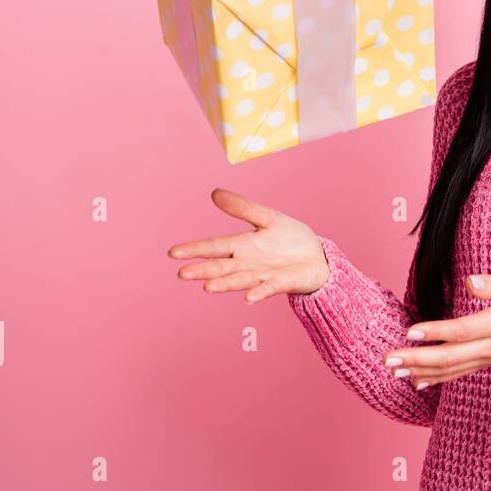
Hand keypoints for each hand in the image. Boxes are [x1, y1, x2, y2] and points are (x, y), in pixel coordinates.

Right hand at [167, 188, 329, 303]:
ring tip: (208, 287)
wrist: (317, 256)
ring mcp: (263, 275)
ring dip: (225, 284)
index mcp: (243, 245)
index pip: (214, 246)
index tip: (173, 252)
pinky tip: (250, 297)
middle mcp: (248, 263)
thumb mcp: (267, 217)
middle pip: (221, 267)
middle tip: (183, 274)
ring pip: (240, 280)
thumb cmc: (290, 239)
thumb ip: (243, 208)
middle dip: (203, 270)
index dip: (195, 249)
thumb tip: (214, 193)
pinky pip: (269, 288)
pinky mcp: (282, 283)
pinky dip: (259, 292)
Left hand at [383, 274, 490, 388]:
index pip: (461, 331)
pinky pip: (457, 374)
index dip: (435, 332)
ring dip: (420, 371)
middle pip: (449, 357)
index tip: (410, 332)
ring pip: (450, 370)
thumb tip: (470, 280)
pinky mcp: (484, 362)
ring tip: (393, 370)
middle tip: (388, 359)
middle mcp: (490, 347)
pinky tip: (415, 382)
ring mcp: (487, 358)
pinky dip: (435, 379)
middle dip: (417, 359)